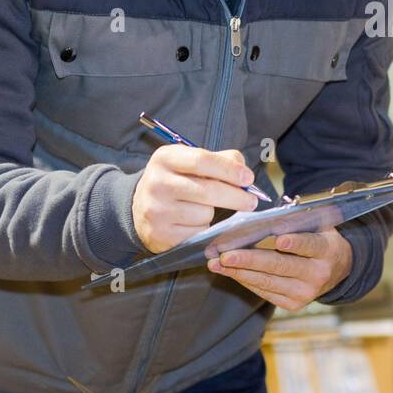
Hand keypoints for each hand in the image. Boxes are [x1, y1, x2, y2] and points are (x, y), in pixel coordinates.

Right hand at [132, 145, 257, 253]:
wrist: (140, 208)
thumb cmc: (177, 181)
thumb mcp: (191, 162)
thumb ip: (221, 160)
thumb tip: (245, 174)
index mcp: (165, 158)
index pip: (202, 160)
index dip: (229, 170)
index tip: (248, 178)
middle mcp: (157, 182)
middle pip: (208, 190)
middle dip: (236, 197)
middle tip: (252, 202)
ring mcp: (156, 210)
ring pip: (204, 214)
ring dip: (214, 214)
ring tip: (204, 209)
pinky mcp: (160, 234)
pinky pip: (197, 233)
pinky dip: (204, 229)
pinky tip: (194, 223)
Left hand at [207, 227, 352, 310]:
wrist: (337, 270)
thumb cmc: (320, 240)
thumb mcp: (318, 226)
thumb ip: (298, 219)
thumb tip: (266, 217)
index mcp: (327, 250)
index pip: (311, 245)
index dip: (296, 242)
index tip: (279, 239)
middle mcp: (318, 275)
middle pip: (281, 266)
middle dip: (251, 260)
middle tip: (227, 255)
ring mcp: (305, 293)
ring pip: (268, 282)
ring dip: (240, 272)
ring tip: (217, 263)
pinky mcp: (293, 304)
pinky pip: (265, 292)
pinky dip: (245, 281)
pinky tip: (228, 272)